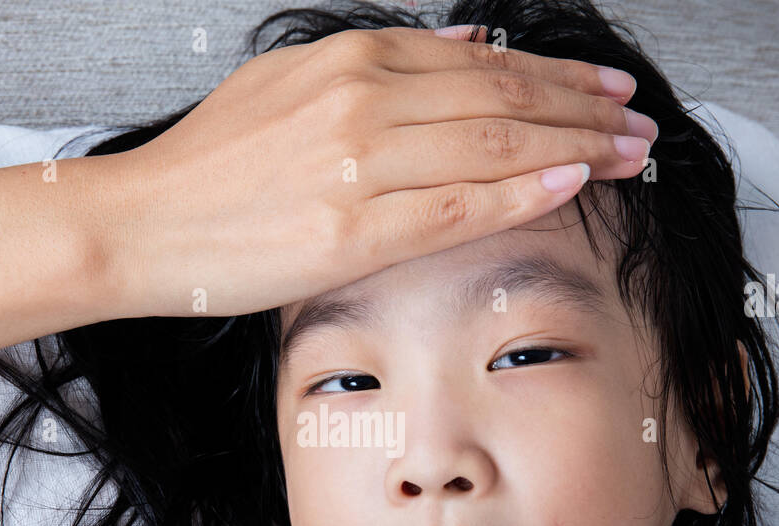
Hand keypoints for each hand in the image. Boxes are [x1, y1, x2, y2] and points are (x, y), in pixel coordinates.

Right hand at [96, 24, 658, 317]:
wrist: (141, 224)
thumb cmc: (210, 165)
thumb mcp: (288, 81)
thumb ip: (378, 61)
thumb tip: (464, 43)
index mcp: (350, 61)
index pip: (482, 63)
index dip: (555, 75)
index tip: (604, 89)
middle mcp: (364, 101)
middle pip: (503, 99)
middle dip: (583, 110)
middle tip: (637, 124)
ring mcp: (360, 165)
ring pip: (494, 146)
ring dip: (573, 149)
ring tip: (626, 156)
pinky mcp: (353, 230)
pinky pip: (458, 206)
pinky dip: (521, 193)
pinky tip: (570, 185)